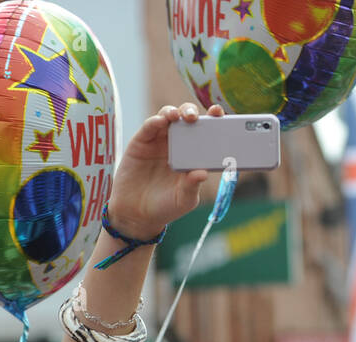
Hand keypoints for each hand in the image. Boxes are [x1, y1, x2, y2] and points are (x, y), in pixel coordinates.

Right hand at [107, 102, 224, 237]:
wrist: (137, 215)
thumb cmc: (165, 207)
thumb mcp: (183, 200)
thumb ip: (192, 186)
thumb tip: (203, 173)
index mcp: (192, 155)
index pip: (205, 132)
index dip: (212, 120)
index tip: (218, 113)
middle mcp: (177, 144)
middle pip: (186, 119)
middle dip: (191, 112)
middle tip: (194, 118)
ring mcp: (158, 141)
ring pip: (167, 116)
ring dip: (174, 112)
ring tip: (178, 116)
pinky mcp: (141, 143)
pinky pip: (149, 126)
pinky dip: (155, 121)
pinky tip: (161, 121)